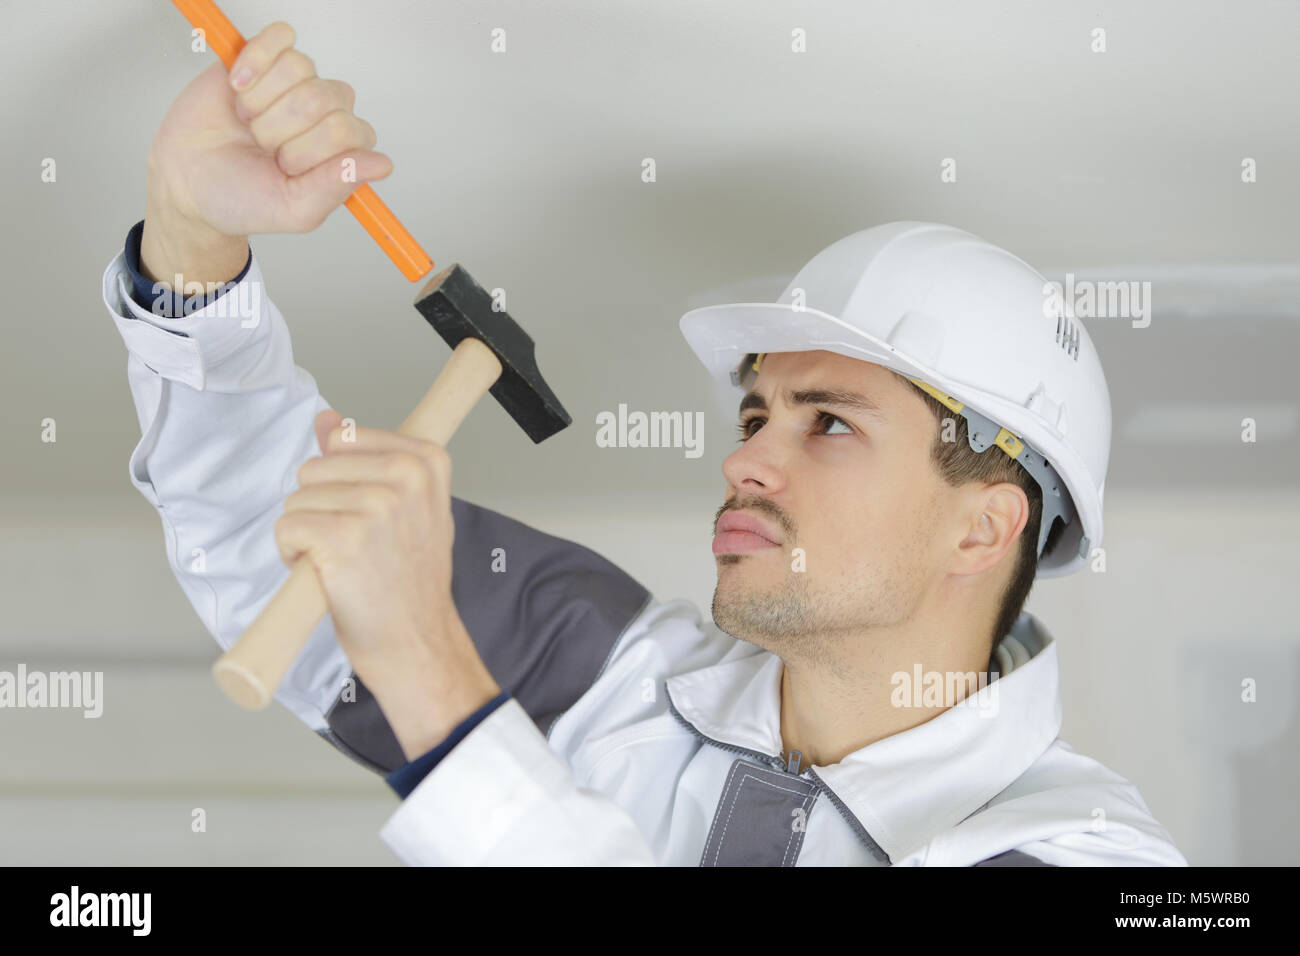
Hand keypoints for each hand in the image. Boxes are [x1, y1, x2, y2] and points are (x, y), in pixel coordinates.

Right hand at [142, 21, 393, 284]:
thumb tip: (382, 164)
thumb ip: (336, 186)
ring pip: (298, 68)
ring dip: (261, 101)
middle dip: (279, 130)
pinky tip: (239, 86)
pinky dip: (253, 61)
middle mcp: (329, 113)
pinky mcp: (267, 58)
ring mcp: (299, 84)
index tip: (285, 170)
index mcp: (344, 150)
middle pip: (320, 98)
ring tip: (249, 123)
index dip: (307, 152)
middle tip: (263, 148)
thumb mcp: (295, 210)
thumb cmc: (243, 198)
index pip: (346, 132)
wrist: (188, 181)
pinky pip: (280, 38)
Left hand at [274, 409, 499, 758]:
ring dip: (307, 533)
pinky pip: (285, 527)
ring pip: (297, 499)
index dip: (343, 479)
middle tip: (357, 545)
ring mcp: (375, 506)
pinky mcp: (341, 538)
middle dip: (321, 507)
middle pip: (315, 468)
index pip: (346, 438)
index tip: (369, 514)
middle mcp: (406, 477)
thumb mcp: (404, 506)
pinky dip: (292, 554)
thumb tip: (327, 420)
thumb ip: (366, 456)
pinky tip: (326, 574)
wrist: (416, 641)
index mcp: (426, 461)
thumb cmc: (409, 580)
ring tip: (345, 561)